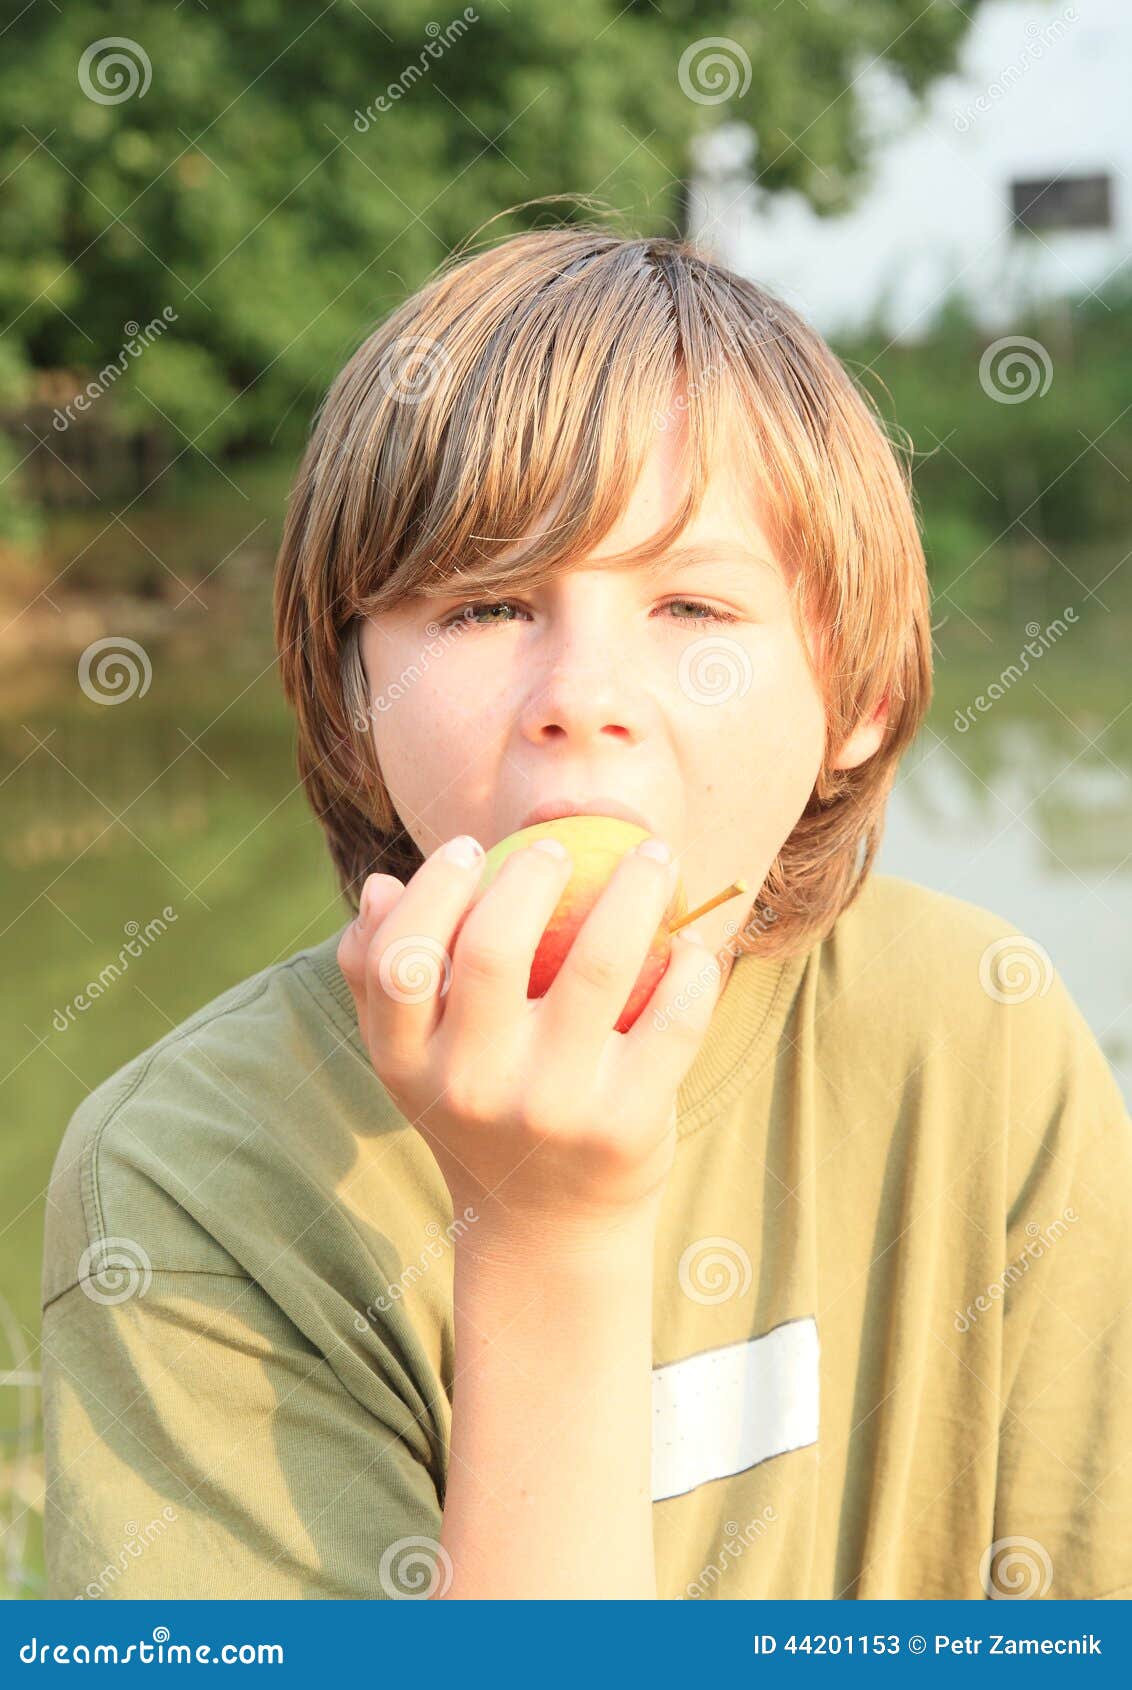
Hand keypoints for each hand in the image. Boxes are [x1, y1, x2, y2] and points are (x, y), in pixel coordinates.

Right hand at [336, 832, 724, 1239]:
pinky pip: (672, 1018)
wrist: (548, 1229)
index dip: (432, 889)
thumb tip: (380, 884)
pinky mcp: (625, 1122)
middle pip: (492, 950)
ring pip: (598, 965)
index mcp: (409, 1064)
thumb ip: (381, 977)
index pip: (400, 959)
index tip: (468, 848)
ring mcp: (552, 1106)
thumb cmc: (479, 1111)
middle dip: (531, 874)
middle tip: (558, 848)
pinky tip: (688, 942)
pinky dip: (690, 966)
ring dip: (635, 891)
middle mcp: (472, 1088)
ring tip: (653, 858)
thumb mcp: (415, 1062)